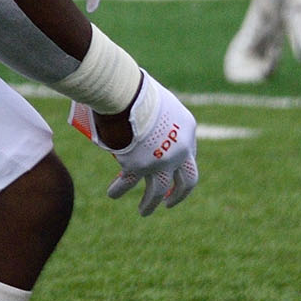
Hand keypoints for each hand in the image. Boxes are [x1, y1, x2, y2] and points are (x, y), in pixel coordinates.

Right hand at [68, 74, 198, 215]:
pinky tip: (112, 194)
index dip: (179, 166)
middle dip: (179, 195)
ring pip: (159, 191)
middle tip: (170, 202)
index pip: (188, 155)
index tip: (169, 172)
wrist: (124, 93)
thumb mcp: (155, 98)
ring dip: (150, 204)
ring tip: (144, 212)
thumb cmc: (136, 88)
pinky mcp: (138, 166)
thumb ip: (155, 112)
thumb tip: (142, 116)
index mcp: (187, 130)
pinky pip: (127, 183)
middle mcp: (179, 150)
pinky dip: (118, 189)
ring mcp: (160, 161)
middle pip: (186, 181)